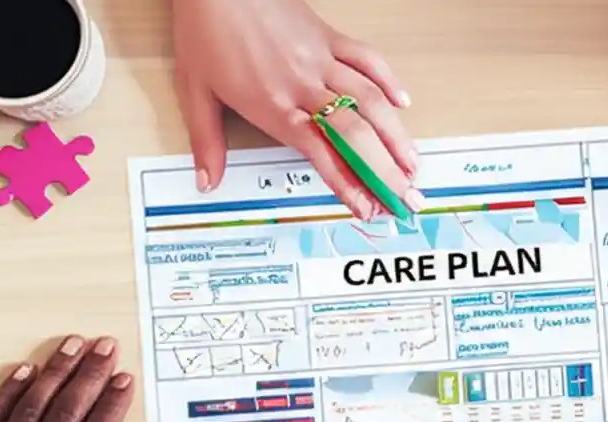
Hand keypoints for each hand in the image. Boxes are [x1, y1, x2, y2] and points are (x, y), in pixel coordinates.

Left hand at [172, 0, 419, 220]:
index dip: (349, 185)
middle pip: (356, 135)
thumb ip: (207, 141)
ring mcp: (321, 59)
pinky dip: (389, 81)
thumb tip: (206, 180)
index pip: (323, 155)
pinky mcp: (329, 36)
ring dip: (396, 136)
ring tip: (413, 165)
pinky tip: (403, 103)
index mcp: (274, 105)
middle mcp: (304, 85)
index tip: (367, 207)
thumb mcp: (195, 90)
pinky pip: (368, 59)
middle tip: (407, 197)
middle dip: (386, 171)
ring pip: (370, 101)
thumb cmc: (205, 28)